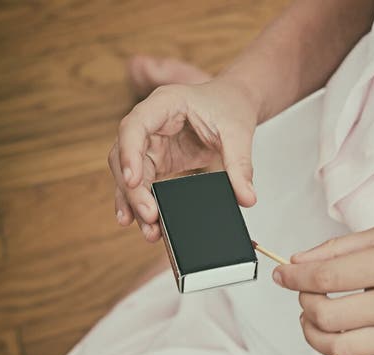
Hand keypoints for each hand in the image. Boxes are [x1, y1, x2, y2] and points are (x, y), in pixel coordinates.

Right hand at [108, 76, 259, 241]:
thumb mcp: (238, 133)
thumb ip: (240, 165)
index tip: (133, 181)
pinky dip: (144, 205)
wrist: (234, 104)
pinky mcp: (159, 164)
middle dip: (133, 190)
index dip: (128, 154)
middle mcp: (151, 125)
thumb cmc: (229, 106)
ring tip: (149, 231)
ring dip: (135, 203)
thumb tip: (247, 198)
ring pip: (131, 175)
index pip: (134, 127)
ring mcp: (152, 146)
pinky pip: (144, 186)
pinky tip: (148, 226)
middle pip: (127, 157)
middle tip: (149, 216)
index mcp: (164, 105)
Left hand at [274, 224, 373, 354]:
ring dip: (313, 337)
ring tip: (313, 323)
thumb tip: (297, 263)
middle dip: (304, 305)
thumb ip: (342, 247)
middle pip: (327, 316)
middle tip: (306, 296)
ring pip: (340, 349)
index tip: (281, 276)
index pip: (325, 278)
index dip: (293, 279)